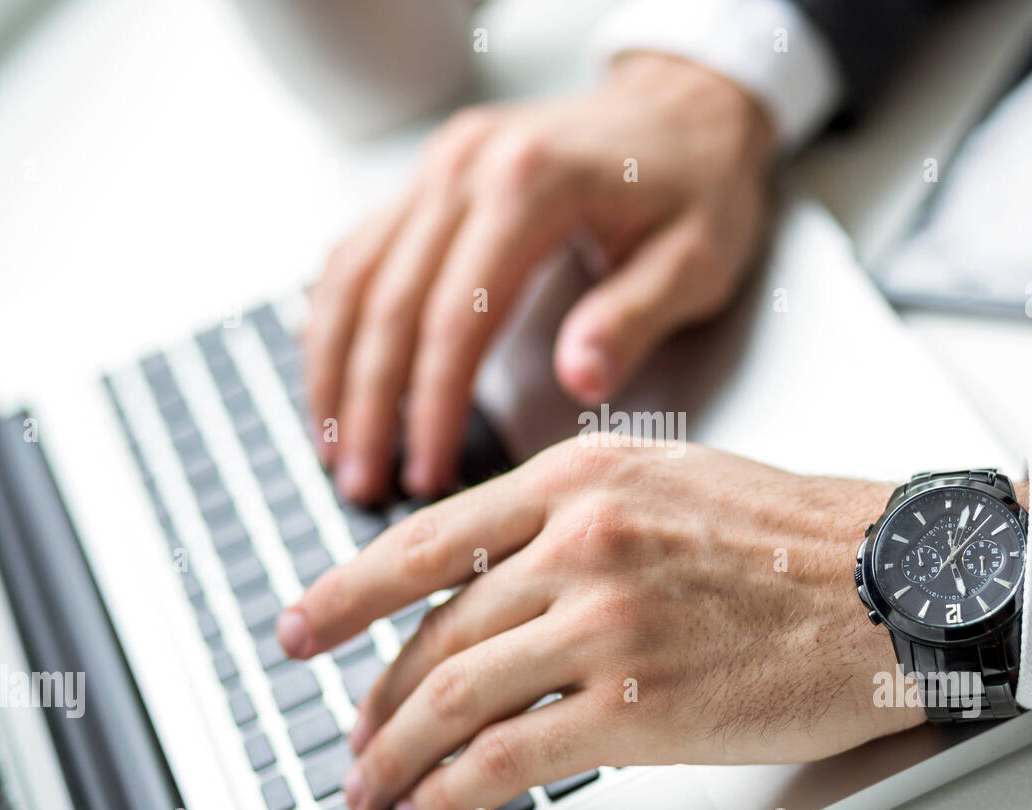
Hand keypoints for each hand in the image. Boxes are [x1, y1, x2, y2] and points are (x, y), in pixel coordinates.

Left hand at [276, 439, 924, 809]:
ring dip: (400, 752)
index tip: (300, 626)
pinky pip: (511, 755)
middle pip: (436, 631)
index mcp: (581, 477)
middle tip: (355, 733)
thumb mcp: (666, 481)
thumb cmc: (793, 534)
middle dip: (378, 696)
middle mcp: (581, 539)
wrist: (891, 582)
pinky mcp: (638, 703)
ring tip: (377, 784)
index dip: (345, 592)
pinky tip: (437, 807)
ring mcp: (607, 621)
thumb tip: (492, 575)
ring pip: (456, 695)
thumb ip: (569, 516)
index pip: (426, 539)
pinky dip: (456, 788)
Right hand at [303, 53, 775, 501]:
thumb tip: (579, 382)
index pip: (455, 317)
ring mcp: (442, 164)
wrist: (688, 105)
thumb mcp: (695, 261)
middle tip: (361, 481)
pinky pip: (360, 247)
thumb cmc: (699, 186)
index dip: (433, 406)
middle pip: (387, 301)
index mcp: (530, 184)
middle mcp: (467, 164)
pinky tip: (333, 369)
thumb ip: (633, 319)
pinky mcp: (434, 173)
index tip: (428, 474)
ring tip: (332, 445)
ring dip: (333, 366)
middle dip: (367, 404)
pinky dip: (335, 315)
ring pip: (353, 274)